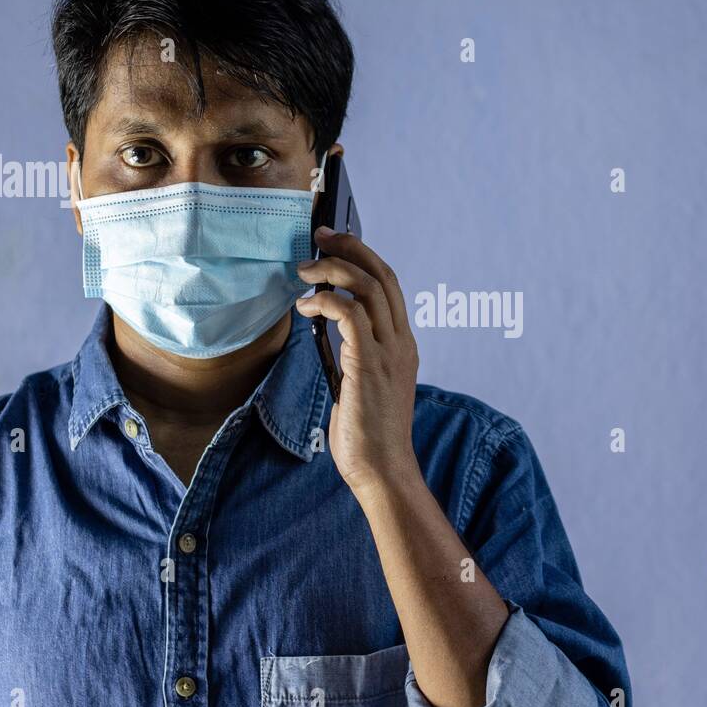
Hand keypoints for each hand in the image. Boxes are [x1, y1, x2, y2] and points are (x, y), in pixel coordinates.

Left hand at [294, 228, 420, 499]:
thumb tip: (323, 326)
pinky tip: (304, 305)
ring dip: (332, 270)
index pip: (389, 285)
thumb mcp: (361, 385)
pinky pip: (349, 314)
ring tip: (304, 270)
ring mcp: (388, 352)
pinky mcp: (369, 364)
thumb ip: (352, 355)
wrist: (382, 470)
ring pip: (367, 287)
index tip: (335, 243)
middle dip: (350, 248)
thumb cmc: (368, 435)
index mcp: (402, 345)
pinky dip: (325, 300)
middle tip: (319, 237)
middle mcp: (401, 342)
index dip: (363, 257)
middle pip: (382, 275)